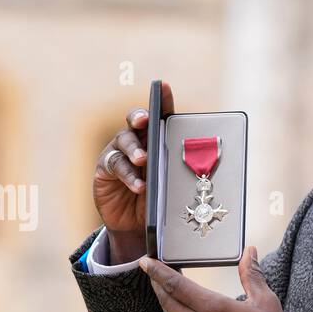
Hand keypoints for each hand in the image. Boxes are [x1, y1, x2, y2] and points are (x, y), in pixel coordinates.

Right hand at [93, 82, 174, 263]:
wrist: (136, 225)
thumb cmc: (159, 200)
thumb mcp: (173, 184)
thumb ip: (181, 171)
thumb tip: (207, 166)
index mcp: (156, 139)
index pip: (160, 115)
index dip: (161, 100)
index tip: (163, 86)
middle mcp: (136, 140)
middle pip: (135, 121)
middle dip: (140, 117)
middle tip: (145, 121)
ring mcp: (119, 153)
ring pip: (124, 141)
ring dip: (134, 149)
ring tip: (144, 160)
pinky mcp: (105, 169)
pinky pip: (116, 166)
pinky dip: (129, 176)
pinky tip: (139, 186)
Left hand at [139, 245, 305, 311]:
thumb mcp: (266, 302)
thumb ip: (252, 275)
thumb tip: (249, 252)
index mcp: (214, 308)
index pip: (176, 285)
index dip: (158, 272)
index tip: (145, 262)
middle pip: (168, 302)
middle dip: (157, 286)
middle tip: (152, 274)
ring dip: (168, 305)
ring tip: (168, 294)